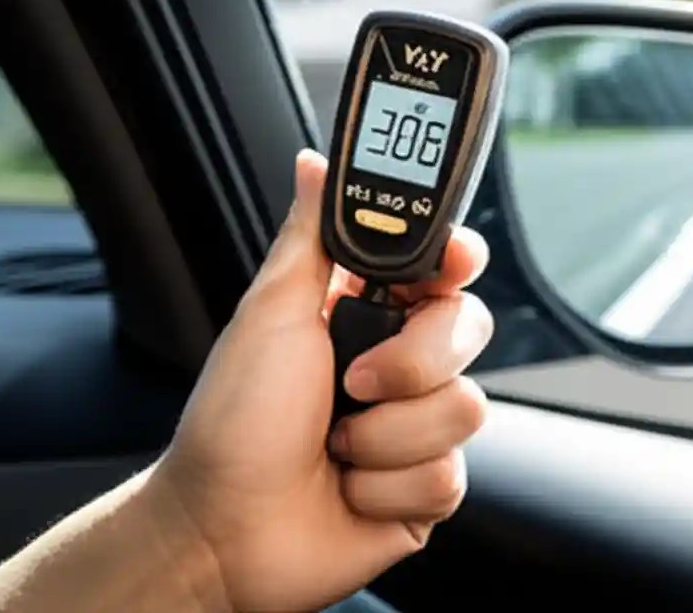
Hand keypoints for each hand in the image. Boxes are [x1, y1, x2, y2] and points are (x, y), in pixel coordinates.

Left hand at [147, 149, 491, 611]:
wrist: (223, 529)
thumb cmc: (234, 420)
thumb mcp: (271, 313)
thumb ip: (311, 236)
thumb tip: (315, 164)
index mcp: (370, 313)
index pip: (444, 268)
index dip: (457, 259)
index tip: (451, 261)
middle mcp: (404, 367)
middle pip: (470, 329)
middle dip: (410, 361)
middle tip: (351, 380)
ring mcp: (419, 427)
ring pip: (465, 407)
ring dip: (385, 434)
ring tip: (336, 443)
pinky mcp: (429, 488)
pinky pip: (448, 473)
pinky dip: (385, 484)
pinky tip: (348, 487)